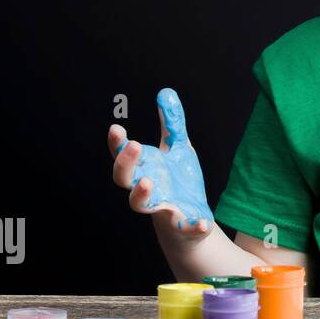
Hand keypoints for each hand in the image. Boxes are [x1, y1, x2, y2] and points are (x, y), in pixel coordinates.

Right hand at [109, 88, 211, 240]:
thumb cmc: (177, 180)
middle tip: (134, 145)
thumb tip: (166, 92)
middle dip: (125, 163)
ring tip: (148, 182)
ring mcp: (161, 207)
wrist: (190, 219)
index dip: (117, 144)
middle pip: (124, 178)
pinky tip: (203, 223)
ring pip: (140, 204)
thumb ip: (172, 123)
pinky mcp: (182, 223)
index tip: (117, 128)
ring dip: (141, 194)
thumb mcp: (178, 148)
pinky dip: (193, 225)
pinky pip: (185, 226)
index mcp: (144, 168)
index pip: (123, 155)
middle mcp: (146, 187)